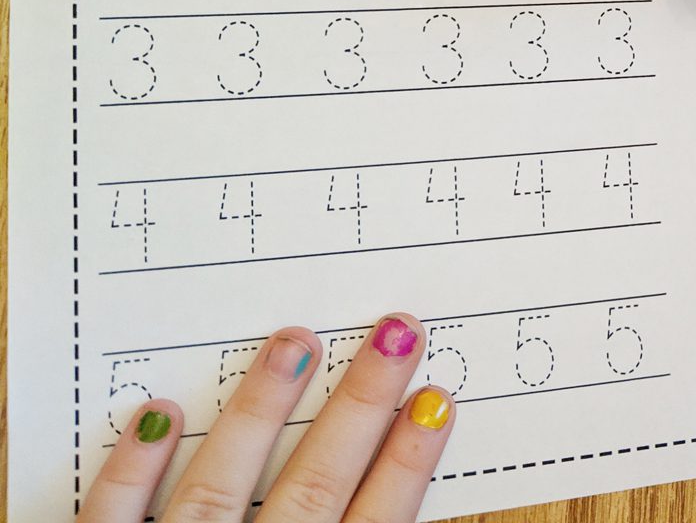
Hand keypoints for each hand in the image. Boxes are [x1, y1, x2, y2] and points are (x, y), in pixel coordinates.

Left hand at [78, 313, 453, 522]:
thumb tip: (384, 495)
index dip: (408, 462)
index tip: (437, 401)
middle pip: (315, 486)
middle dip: (360, 407)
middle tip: (396, 334)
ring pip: (222, 486)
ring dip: (261, 412)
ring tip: (295, 342)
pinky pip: (114, 519)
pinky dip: (135, 468)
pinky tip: (161, 410)